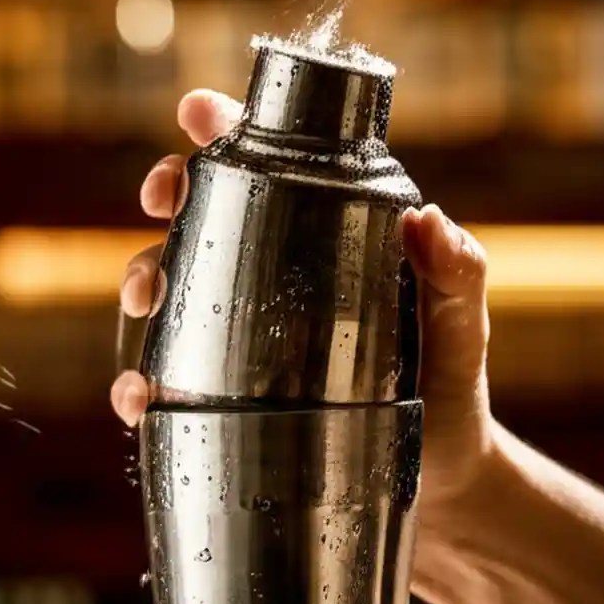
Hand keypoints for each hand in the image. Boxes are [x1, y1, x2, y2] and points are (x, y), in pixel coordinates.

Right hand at [111, 89, 495, 516]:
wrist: (440, 488)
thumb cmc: (451, 394)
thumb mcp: (462, 331)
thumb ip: (459, 275)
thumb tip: (429, 220)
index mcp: (329, 245)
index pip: (274, 174)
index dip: (227, 135)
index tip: (197, 114)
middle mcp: (277, 285)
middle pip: (205, 221)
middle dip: (170, 198)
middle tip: (159, 203)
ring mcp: (245, 345)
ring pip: (173, 293)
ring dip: (143, 280)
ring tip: (145, 299)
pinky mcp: (228, 405)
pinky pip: (172, 386)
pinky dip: (141, 385)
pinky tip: (141, 397)